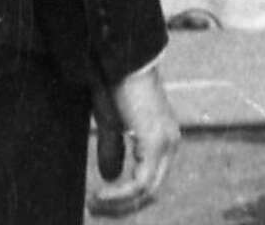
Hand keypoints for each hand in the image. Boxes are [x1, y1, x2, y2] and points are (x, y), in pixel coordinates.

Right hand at [89, 61, 179, 214]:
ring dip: (119, 203)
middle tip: (95, 210)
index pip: (151, 181)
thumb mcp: (112, 121)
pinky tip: (100, 195)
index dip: (126, 197)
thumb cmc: (116, 80)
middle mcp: (171, 143)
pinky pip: (140, 182)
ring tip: (94, 205)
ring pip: (147, 191)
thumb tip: (110, 178)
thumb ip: (114, 149)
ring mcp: (166, 143)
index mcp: (164, 138)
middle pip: (151, 191)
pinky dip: (120, 194)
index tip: (101, 203)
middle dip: (122, 206)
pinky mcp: (155, 142)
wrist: (122, 55)